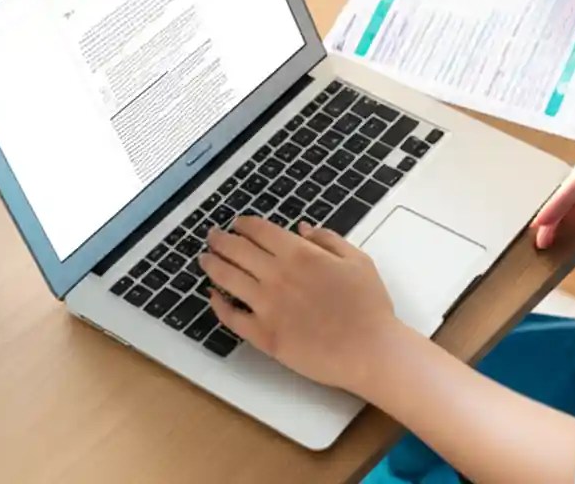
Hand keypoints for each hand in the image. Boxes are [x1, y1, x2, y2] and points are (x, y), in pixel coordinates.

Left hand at [199, 217, 399, 391]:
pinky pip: (231, 317)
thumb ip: (329, 240)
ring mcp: (266, 306)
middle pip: (237, 250)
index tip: (236, 223)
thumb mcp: (358, 260)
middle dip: (221, 240)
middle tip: (212, 237)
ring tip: (205, 259)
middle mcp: (277, 276)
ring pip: (227, 279)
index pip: (260, 231)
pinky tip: (213, 295)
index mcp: (300, 254)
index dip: (244, 225)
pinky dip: (217, 304)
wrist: (370, 350)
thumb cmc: (370, 306)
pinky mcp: (263, 335)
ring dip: (212, 265)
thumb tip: (302, 228)